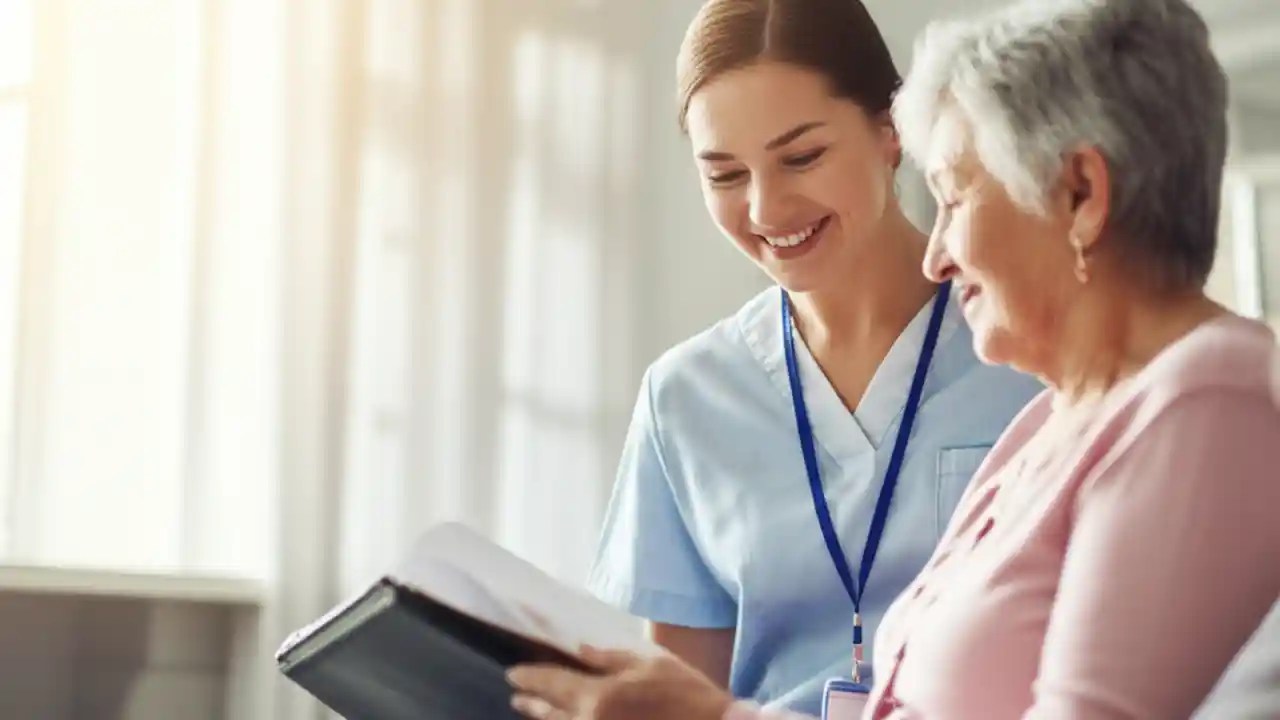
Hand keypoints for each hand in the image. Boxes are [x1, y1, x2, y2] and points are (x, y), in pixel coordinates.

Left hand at [507, 646, 734, 719]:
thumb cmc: (686, 695)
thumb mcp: (650, 664)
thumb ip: (611, 659)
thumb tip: (581, 651)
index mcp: (598, 698)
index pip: (552, 685)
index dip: (530, 678)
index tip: (514, 674)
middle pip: (550, 714)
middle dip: (532, 703)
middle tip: (517, 695)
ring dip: (546, 719)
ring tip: (534, 711)